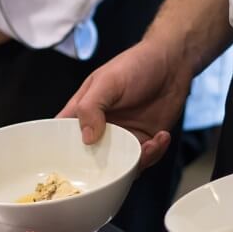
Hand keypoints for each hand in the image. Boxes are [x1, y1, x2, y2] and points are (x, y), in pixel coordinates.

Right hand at [58, 37, 192, 168]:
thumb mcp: (107, 81)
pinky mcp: (144, 141)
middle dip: (101, 169)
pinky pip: (144, 159)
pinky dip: (154, 154)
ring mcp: (122, 137)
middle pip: (89, 160)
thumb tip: (86, 138)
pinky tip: (161, 136)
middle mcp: (99, 129)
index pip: (62, 137)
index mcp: (82, 112)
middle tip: (116, 166)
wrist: (172, 63)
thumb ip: (91, 107)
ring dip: (134, 162)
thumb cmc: (135, 64)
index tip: (66, 169)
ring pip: (119, 166)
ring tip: (149, 144)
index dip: (60, 154)